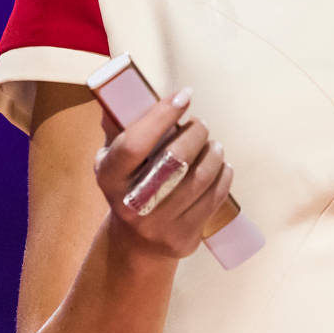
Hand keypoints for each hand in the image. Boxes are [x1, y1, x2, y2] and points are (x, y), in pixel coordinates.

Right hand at [93, 88, 235, 259]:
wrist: (135, 242)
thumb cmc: (129, 184)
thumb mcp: (114, 159)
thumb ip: (119, 126)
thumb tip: (124, 91)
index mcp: (109, 177)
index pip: (135, 143)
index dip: (162, 115)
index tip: (184, 96)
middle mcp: (130, 204)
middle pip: (175, 158)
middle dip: (196, 133)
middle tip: (200, 125)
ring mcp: (157, 224)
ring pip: (200, 178)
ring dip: (214, 153)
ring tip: (214, 145)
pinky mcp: (182, 238)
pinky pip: (214, 198)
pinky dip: (224, 175)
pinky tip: (221, 166)